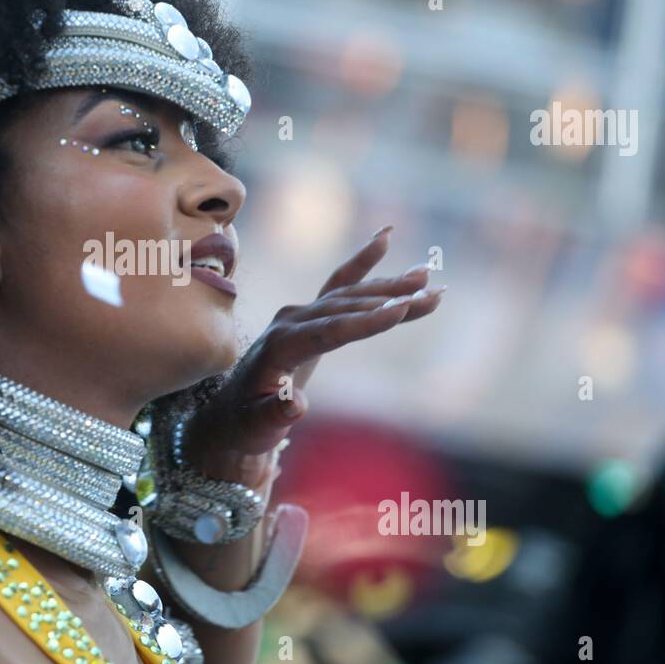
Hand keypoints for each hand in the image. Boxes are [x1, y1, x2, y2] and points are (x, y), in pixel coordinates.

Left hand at [183, 225, 443, 488]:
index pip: (332, 329)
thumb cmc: (246, 424)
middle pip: (348, 306)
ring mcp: (299, 313)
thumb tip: (296, 406)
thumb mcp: (257, 425)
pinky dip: (363, 263)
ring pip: (349, 294)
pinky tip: (386, 238)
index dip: (368, 321)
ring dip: (389, 285)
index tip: (403, 310)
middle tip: (433, 294)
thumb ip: (275, 414)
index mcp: (281, 345)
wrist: (231, 414)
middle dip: (392, 299)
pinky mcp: (308, 314)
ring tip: (429, 277)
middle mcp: (290, 321)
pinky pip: (338, 284)